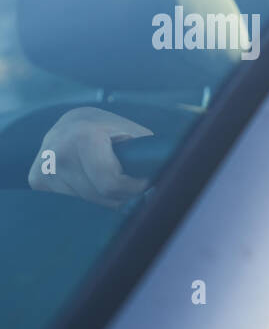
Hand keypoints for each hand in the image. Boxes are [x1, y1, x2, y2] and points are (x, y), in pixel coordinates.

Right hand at [28, 107, 153, 208]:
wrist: (78, 121)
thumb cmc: (117, 130)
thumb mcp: (137, 134)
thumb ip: (150, 154)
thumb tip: (173, 181)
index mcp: (82, 136)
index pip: (110, 185)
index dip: (134, 188)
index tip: (145, 181)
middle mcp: (56, 150)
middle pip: (100, 199)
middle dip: (121, 195)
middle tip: (126, 178)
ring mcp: (42, 166)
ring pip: (86, 206)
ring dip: (103, 199)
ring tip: (105, 175)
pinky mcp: (36, 180)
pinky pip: (70, 206)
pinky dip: (87, 200)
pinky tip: (88, 181)